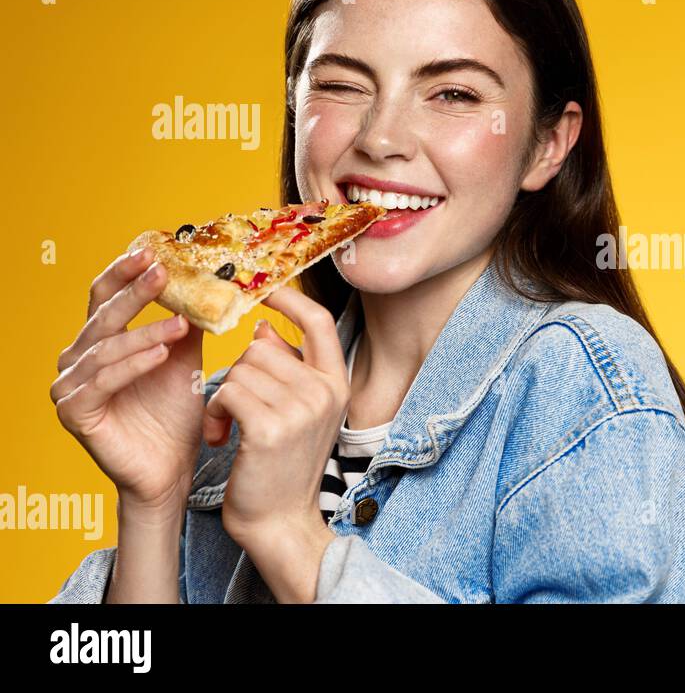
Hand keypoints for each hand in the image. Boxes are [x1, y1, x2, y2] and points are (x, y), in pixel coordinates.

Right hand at [50, 246, 204, 519]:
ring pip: (108, 348)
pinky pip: (103, 382)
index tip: (153, 249)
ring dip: (146, 332)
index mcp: (99, 340)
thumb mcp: (184, 359)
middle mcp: (76, 358)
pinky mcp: (74, 412)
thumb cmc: (173, 413)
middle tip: (163, 271)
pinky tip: (160, 355)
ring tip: (180, 323)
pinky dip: (132, 365)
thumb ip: (188, 322)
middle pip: (104, 315)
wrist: (170, 468)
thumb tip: (209, 279)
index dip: (125, 271)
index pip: (105, 295)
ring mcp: (69, 386)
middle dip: (135, 292)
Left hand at [203, 285, 346, 601]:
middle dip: (238, 373)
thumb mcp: (296, 413)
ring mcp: (301, 409)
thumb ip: (287, 369)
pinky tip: (222, 438)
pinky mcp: (270, 427)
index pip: (319, 321)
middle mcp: (326, 392)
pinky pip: (227, 391)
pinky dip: (215, 413)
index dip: (289, 299)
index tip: (263, 291)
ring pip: (241, 367)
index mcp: (338, 384)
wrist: (280, 523)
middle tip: (234, 408)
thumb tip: (264, 329)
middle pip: (264, 346)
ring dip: (222, 396)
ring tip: (228, 428)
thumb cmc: (282, 468)